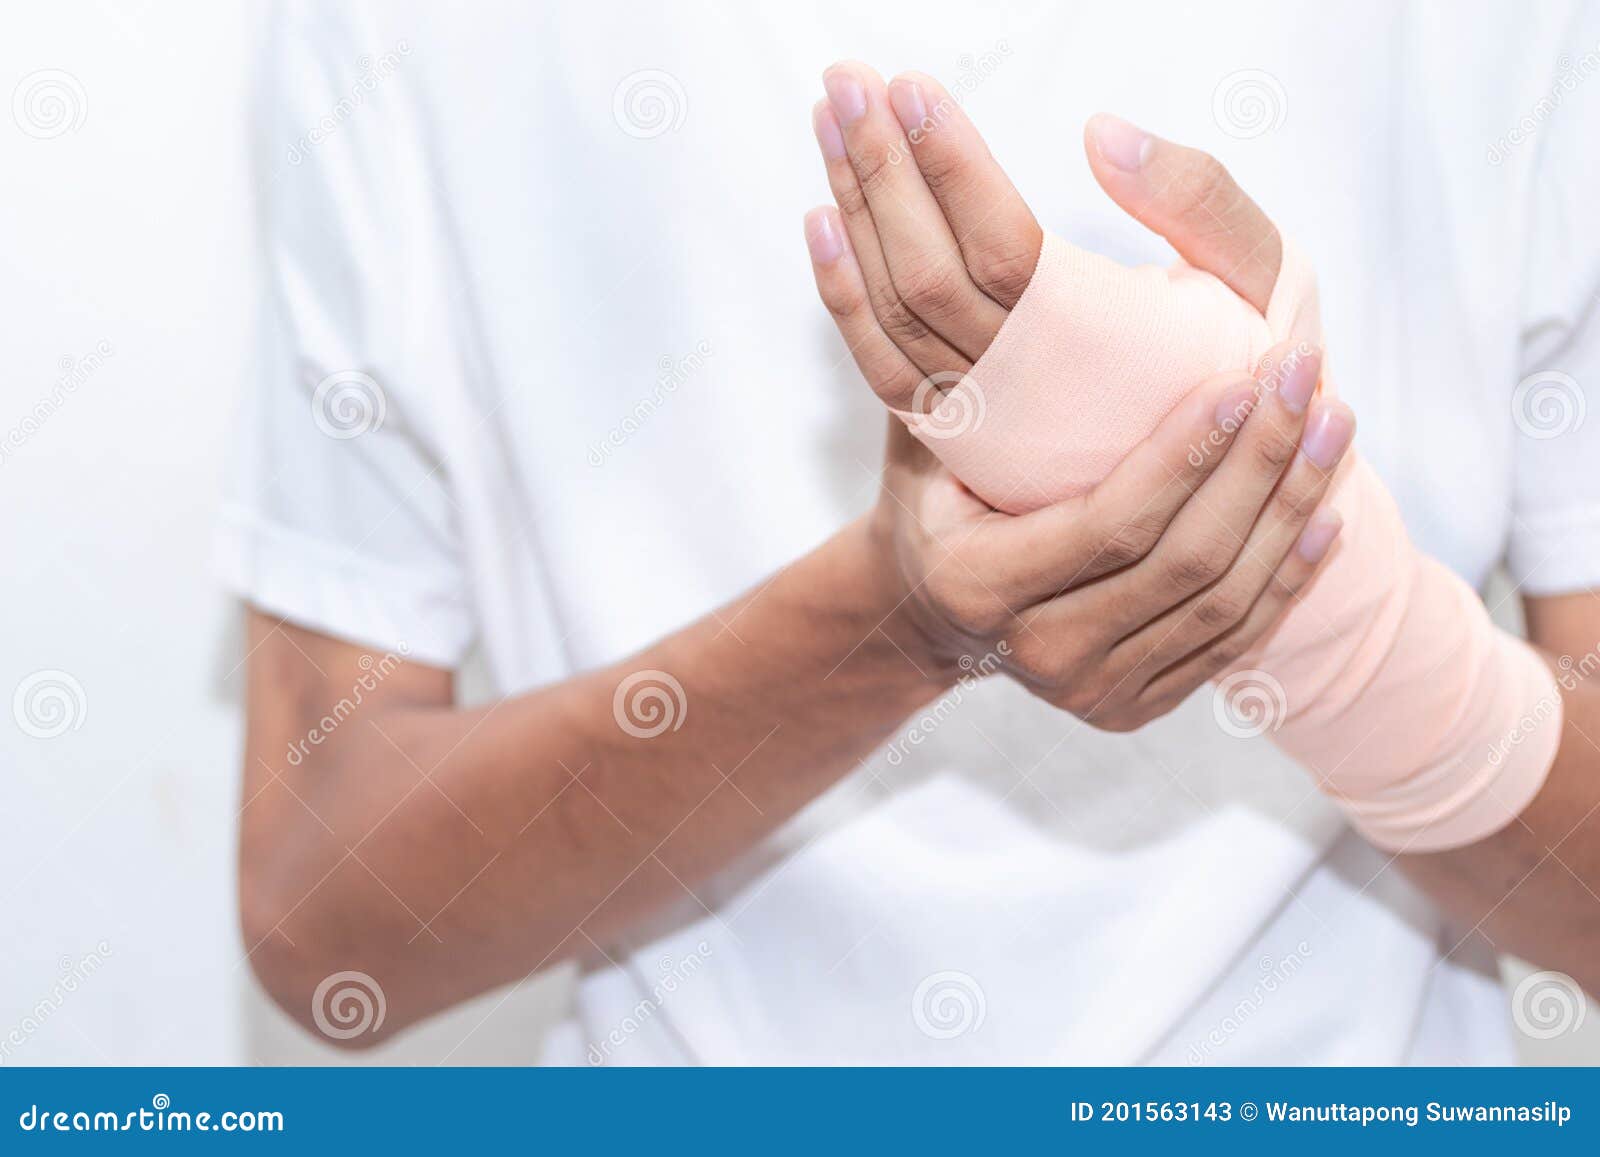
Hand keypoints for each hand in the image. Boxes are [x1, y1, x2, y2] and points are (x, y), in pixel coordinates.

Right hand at [808, 63, 1354, 728]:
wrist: (933, 610)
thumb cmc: (938, 485)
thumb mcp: (930, 415)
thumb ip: (961, 331)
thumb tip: (961, 193)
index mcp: (977, 584)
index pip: (1107, 526)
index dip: (1186, 456)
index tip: (1246, 376)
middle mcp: (1035, 657)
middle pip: (1180, 566)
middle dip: (1260, 470)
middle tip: (1310, 379)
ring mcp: (1091, 693)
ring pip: (1220, 606)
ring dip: (1292, 512)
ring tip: (1335, 424)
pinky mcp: (1137, 705)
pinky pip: (1232, 643)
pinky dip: (1288, 576)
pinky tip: (1327, 513)